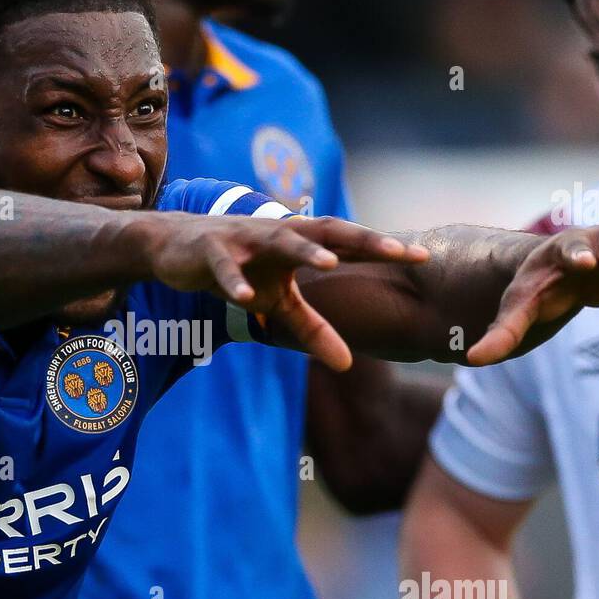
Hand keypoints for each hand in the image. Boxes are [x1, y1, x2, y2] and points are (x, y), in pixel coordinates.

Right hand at [147, 214, 429, 370]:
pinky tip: (247, 297)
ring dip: (305, 251)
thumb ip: (313, 329)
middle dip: (362, 240)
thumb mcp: (277, 302)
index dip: (383, 248)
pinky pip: (226, 268)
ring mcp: (244, 239)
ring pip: (279, 241)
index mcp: (300, 241)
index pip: (349, 242)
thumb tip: (348, 366)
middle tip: (397, 250)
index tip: (423, 258)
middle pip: (327, 232)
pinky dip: (235, 281)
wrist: (175, 249)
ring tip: (331, 262)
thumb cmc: (239, 269)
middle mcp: (278, 232)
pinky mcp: (210, 250)